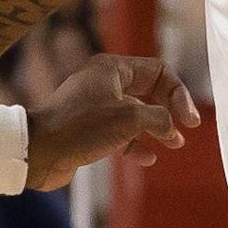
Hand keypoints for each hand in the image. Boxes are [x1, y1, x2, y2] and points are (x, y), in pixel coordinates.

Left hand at [25, 54, 198, 183]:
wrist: (39, 152)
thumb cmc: (80, 127)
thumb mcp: (130, 119)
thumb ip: (160, 119)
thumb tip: (173, 129)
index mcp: (112, 69)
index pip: (158, 71)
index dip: (178, 94)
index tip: (189, 120)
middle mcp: (104, 83)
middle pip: (148, 91)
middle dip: (168, 110)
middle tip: (184, 129)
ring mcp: (95, 107)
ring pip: (135, 114)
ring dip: (155, 129)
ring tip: (172, 144)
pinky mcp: (88, 131)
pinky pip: (119, 134)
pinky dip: (135, 144)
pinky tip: (147, 158)